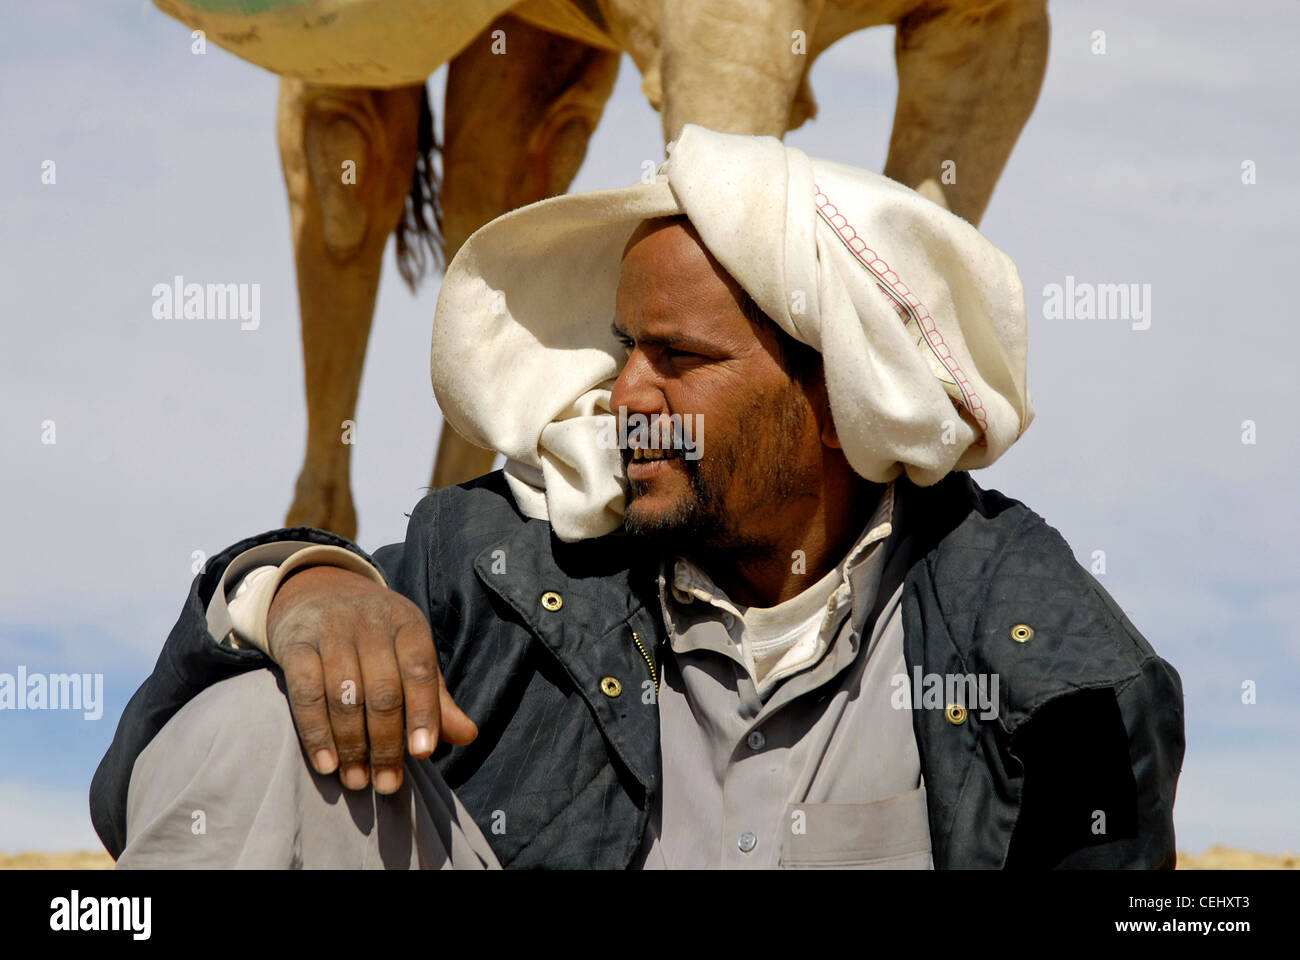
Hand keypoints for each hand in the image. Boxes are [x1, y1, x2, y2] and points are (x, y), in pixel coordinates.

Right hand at [265, 565, 476, 794]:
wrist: (318, 594)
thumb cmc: (376, 637)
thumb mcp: (410, 655)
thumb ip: (436, 698)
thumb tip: (468, 737)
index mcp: (407, 624)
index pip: (420, 670)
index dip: (424, 712)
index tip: (423, 754)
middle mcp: (370, 623)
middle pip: (383, 690)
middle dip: (386, 743)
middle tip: (387, 785)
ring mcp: (331, 631)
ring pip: (344, 695)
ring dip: (352, 745)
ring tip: (357, 781)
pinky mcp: (296, 643)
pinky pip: (305, 692)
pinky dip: (316, 732)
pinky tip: (327, 763)